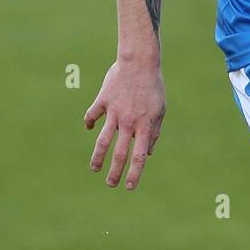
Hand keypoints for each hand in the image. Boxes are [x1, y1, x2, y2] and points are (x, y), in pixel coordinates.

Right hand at [84, 59, 165, 189]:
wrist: (139, 62)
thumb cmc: (152, 87)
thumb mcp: (159, 111)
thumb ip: (154, 133)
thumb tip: (148, 154)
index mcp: (144, 125)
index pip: (139, 156)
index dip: (134, 173)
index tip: (129, 187)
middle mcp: (128, 122)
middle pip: (119, 153)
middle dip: (114, 172)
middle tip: (110, 184)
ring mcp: (114, 112)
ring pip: (103, 140)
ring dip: (98, 157)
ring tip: (94, 169)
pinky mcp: (103, 100)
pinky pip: (93, 115)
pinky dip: (90, 122)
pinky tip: (89, 128)